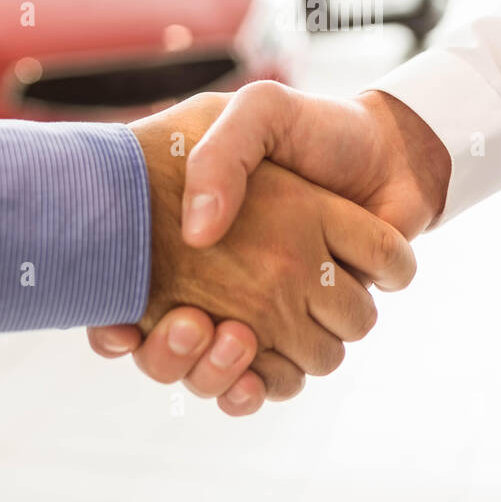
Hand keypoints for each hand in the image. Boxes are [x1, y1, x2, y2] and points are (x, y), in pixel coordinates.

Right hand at [89, 93, 415, 408]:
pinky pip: (273, 384)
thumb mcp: (262, 114)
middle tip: (191, 322)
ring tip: (238, 334)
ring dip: (219, 369)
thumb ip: (223, 154)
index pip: (123, 300)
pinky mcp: (306, 333)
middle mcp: (212, 284)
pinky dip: (263, 387)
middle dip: (170, 356)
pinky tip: (256, 375)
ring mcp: (260, 315)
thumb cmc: (316, 131)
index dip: (110, 328)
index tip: (120, 328)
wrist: (390, 153)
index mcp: (183, 239)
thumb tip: (196, 234)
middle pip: (165, 357)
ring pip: (214, 377)